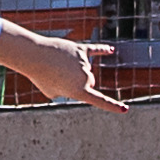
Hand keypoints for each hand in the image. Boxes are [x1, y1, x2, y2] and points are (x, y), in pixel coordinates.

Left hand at [8, 38, 127, 113]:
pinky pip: (94, 49)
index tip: (125, 109)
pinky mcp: (80, 50)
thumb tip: (74, 79)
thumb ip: (66, 90)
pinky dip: (102, 49)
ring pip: (85, 70)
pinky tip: (111, 50)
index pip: (99, 100)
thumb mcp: (51, 91)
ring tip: (57, 65)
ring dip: (72, 68)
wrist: (34, 56)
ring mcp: (84, 63)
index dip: (112, 106)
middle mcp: (85, 77)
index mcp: (78, 91)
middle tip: (58, 77)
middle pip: (88, 82)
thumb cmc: (40, 76)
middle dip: (77, 81)